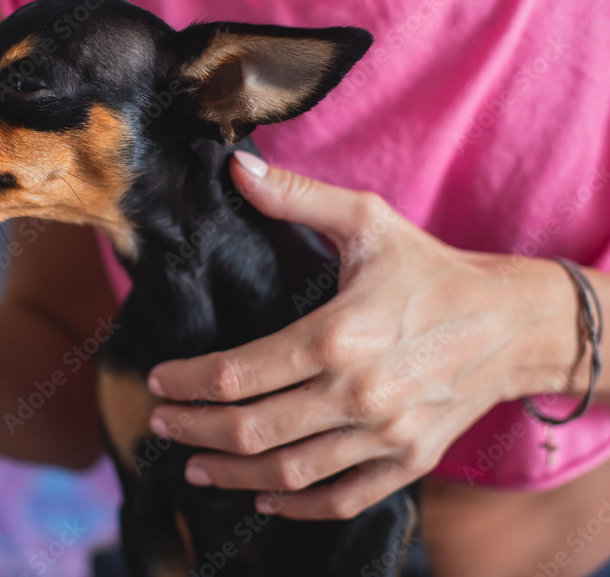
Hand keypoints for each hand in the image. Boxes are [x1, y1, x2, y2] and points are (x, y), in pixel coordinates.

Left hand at [146, 151, 577, 519]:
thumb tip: (236, 167)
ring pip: (287, 473)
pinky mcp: (409, 460)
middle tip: (160, 423)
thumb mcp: (368, 222)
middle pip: (250, 429)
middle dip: (193, 430)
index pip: (236, 373)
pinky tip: (263, 496)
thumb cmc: (433, 270)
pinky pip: (342, 498)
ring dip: (230, 473)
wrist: (515, 323)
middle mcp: (359, 393)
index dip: (186, 382)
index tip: (158, 380)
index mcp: (338, 335)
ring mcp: (386, 435)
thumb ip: (298, 198)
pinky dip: (297, 505)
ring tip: (194, 466)